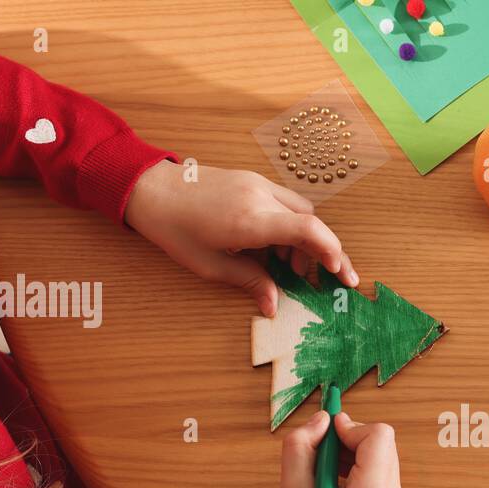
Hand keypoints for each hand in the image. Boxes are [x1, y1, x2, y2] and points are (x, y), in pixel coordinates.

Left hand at [125, 160, 357, 318]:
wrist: (150, 188)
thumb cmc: (174, 229)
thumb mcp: (210, 265)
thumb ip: (249, 281)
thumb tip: (274, 305)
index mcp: (251, 220)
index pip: (308, 229)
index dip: (331, 251)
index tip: (338, 273)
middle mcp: (260, 197)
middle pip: (311, 221)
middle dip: (323, 252)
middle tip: (328, 280)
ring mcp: (258, 185)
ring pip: (300, 211)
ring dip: (304, 240)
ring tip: (288, 268)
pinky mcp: (252, 181)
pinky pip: (284, 203)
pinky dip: (289, 226)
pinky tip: (275, 247)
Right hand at [277, 409, 406, 487]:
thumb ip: (301, 444)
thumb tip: (324, 419)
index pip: (378, 436)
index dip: (351, 426)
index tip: (327, 434)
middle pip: (384, 443)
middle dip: (352, 439)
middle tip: (322, 453)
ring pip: (384, 456)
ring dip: (356, 454)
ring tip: (326, 472)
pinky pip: (383, 474)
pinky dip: (362, 469)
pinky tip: (337, 484)